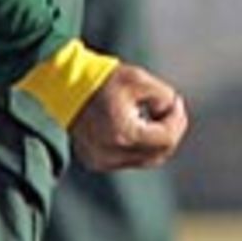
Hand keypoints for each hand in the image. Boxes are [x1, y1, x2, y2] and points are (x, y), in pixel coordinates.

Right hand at [70, 62, 187, 171]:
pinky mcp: (95, 161)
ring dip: (155, 141)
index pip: (167, 139)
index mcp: (124, 134)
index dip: (178, 120)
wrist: (64, 86)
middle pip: (159, 153)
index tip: (176, 101)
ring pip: (145, 160)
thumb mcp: (139, 79)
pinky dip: (137, 146)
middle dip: (170, 131)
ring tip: (152, 116)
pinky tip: (135, 125)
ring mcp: (102, 160)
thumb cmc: (102, 80)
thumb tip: (170, 110)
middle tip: (169, 109)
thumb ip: (164, 96)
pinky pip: (128, 160)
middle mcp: (113, 154)